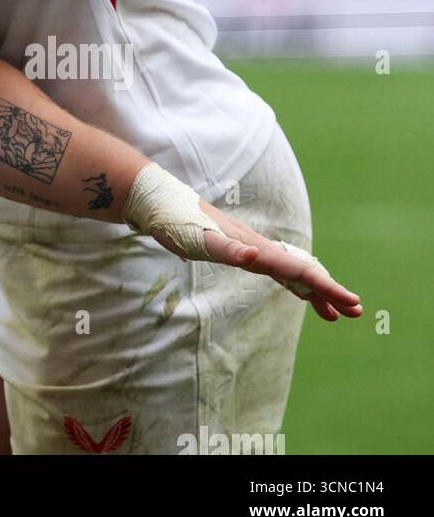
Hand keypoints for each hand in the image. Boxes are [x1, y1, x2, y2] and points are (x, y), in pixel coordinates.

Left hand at [152, 199, 362, 322]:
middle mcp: (257, 247)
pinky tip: (298, 292)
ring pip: (291, 273)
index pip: (298, 270)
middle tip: (356, 312)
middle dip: (328, 291)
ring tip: (334, 315)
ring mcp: (249, 248)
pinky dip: (291, 284)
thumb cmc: (178, 221)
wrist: (159, 202)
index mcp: (254, 247)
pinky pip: (274, 271)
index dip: (325, 287)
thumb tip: (256, 258)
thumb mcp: (201, 238)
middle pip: (302, 271)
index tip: (350, 303)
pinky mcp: (238, 250)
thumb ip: (229, 249)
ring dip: (314, 292)